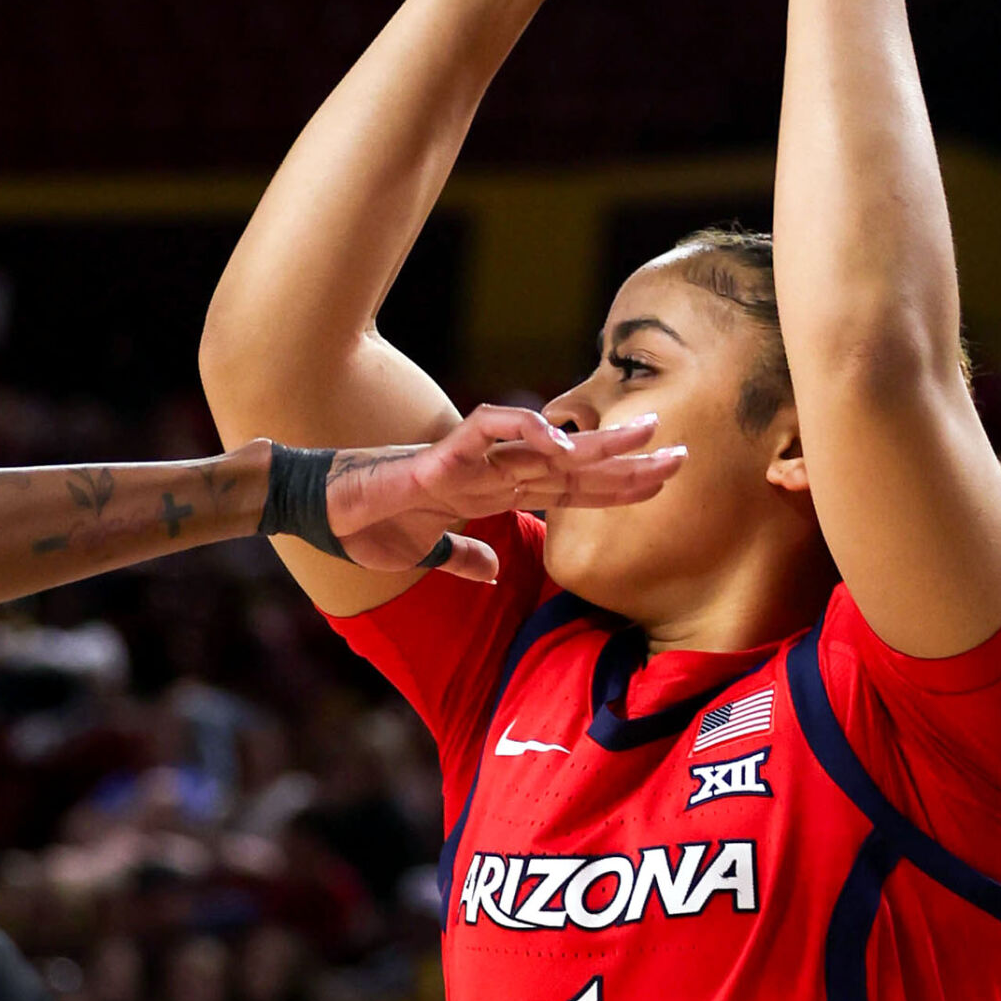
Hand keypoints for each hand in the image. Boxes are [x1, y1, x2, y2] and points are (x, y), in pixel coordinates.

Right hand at [325, 404, 685, 580]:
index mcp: (491, 492)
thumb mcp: (423, 554)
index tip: (661, 480)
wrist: (319, 510)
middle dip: (628, 458)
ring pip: (546, 444)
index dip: (616, 485)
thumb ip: (462, 557)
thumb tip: (491, 569)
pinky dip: (524, 431)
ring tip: (643, 435)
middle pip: (572, 462)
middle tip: (681, 449)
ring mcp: (469, 462)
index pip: (568, 487)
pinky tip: (558, 442)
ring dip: (596, 441)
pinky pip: (489, 432)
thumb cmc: (365, 526)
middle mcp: (490, 472)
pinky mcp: (440, 459)